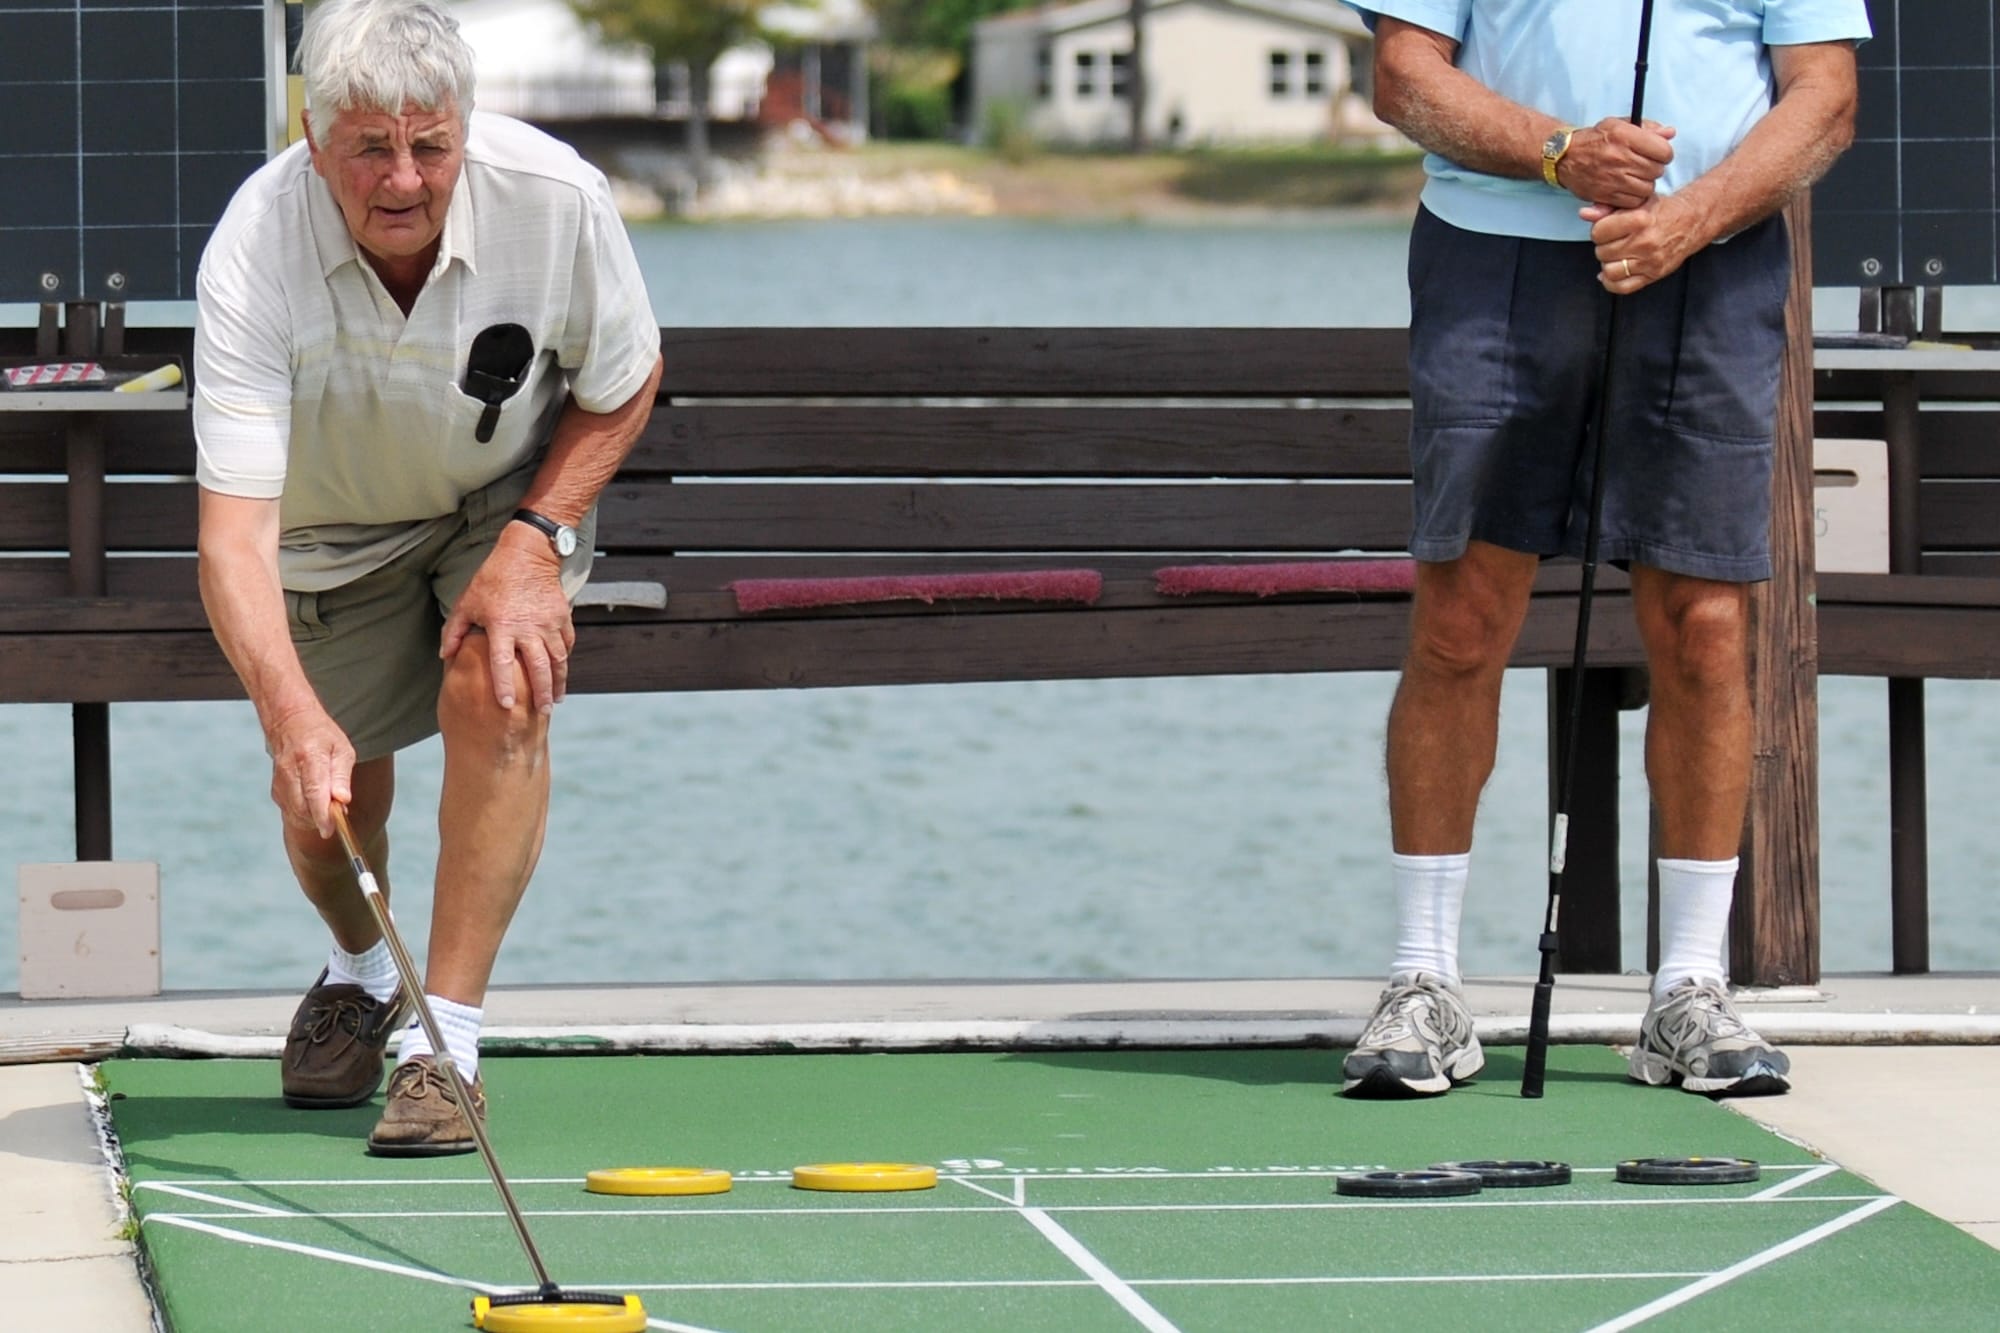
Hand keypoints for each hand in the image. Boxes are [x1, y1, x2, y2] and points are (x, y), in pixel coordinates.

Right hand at [266, 705, 354, 839]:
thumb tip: (343, 801)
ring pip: (294, 813)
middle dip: (321, 819)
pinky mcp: (275, 789)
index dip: (322, 815)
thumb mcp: (342, 750)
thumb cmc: (322, 736)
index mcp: (309, 757)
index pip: (314, 793)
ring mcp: (279, 781)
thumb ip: (341, 776)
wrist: (290, 721)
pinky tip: (315, 804)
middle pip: (302, 808)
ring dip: (313, 818)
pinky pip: (290, 811)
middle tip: (338, 814)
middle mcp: (290, 771)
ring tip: (328, 806)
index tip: (330, 831)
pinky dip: (304, 815)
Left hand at [440, 522, 575, 711]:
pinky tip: (561, 673)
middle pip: (538, 667)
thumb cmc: (493, 577)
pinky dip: (564, 661)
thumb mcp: (467, 601)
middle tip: (542, 712)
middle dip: (541, 693)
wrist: (528, 553)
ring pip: (558, 659)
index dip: (503, 686)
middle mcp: (528, 627)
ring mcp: (549, 623)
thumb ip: (455, 630)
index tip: (506, 706)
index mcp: (502, 625)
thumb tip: (444, 656)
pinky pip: (566, 644)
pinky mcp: (562, 617)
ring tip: (555, 700)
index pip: (502, 662)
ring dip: (558, 682)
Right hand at [1558, 118, 1675, 209]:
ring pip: (1647, 188)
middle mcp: (1620, 157)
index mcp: (1625, 136)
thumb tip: (1670, 133)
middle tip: (1643, 166)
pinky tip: (1627, 188)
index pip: (1664, 151)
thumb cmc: (1595, 140)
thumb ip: (1648, 128)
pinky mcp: (1606, 195)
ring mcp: (1613, 178)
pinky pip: (1633, 201)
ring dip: (1644, 184)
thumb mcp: (1620, 125)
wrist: (1566, 157)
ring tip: (1634, 177)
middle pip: (1657, 171)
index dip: (1664, 153)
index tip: (1657, 154)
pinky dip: (1634, 197)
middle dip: (1654, 168)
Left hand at [1582, 193, 1708, 293]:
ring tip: (1617, 254)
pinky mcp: (1654, 274)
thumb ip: (1607, 208)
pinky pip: (1622, 287)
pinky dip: (1612, 282)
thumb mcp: (1635, 202)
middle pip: (1602, 252)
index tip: (1607, 228)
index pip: (1598, 232)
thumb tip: (1584, 214)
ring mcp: (1650, 261)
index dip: (1599, 230)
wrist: (1691, 221)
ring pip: (1609, 270)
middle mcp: (1645, 241)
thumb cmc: (1660, 210)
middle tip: (1614, 241)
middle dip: (1603, 246)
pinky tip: (1615, 271)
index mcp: (1640, 219)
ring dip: (1608, 263)